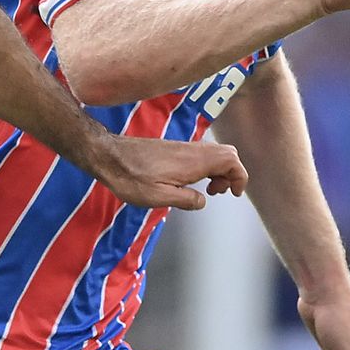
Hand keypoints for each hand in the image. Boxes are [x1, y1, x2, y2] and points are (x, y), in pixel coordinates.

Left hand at [94, 135, 246, 210]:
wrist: (109, 156)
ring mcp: (184, 147)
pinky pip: (202, 154)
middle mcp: (192, 150)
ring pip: (216, 153)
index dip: (240, 177)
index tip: (234, 194)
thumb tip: (202, 201)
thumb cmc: (130, 178)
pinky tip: (190, 182)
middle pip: (229, 154)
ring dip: (219, 171)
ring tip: (206, 190)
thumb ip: (186, 200)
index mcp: (193, 161)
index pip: (232, 161)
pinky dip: (207, 168)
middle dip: (232, 173)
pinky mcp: (175, 149)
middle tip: (218, 192)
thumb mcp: (159, 197)